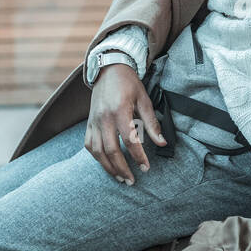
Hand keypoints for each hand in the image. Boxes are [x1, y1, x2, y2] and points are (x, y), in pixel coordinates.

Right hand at [84, 64, 165, 183]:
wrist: (108, 70)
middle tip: (132, 181)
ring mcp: (94, 121)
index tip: (146, 167)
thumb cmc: (129, 84)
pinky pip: (89, 145)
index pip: (129, 140)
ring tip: (120, 178)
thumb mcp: (144, 100)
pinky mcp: (89, 123)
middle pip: (111, 150)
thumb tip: (162, 143)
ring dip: (108, 167)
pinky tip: (106, 165)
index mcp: (119, 111)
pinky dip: (97, 157)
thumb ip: (152, 123)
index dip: (138, 156)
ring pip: (97, 151)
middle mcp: (104, 118)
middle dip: (122, 168)